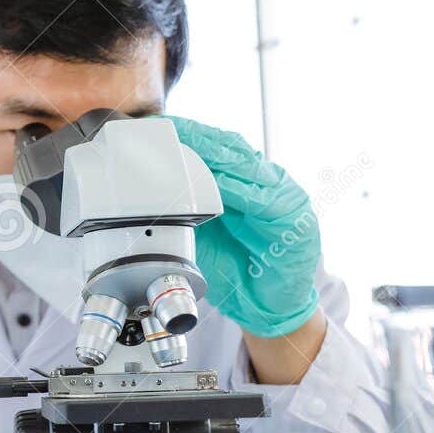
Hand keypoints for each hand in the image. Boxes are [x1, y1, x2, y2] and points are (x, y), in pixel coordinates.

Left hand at [166, 116, 320, 339]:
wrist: (266, 306)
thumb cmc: (235, 268)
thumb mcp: (197, 236)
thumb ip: (179, 213)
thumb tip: (138, 199)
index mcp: (240, 181)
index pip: (214, 147)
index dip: (189, 135)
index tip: (159, 126)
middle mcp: (262, 181)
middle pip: (229, 148)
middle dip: (198, 137)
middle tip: (169, 129)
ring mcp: (281, 195)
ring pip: (247, 165)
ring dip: (216, 155)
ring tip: (188, 146)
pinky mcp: (295, 216)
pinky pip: (264, 198)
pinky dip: (240, 190)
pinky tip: (219, 184)